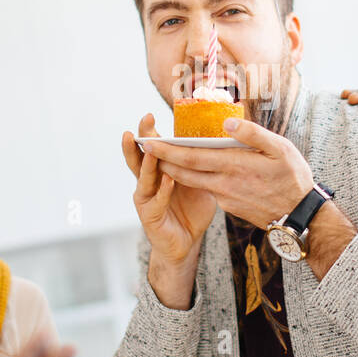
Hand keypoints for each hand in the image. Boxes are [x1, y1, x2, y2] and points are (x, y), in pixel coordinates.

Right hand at [123, 113, 216, 264]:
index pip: (151, 149)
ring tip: (151, 147)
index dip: (149, 132)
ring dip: (148, 162)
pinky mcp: (150, 216)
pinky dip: (162, 190)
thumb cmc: (192, 209)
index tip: (149, 115)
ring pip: (143, 177)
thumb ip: (199, 164)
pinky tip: (168, 180)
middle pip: (140, 158)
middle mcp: (148, 182)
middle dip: (141, 140)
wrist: (186, 242)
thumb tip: (217, 141)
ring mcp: (146, 199)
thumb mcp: (197, 181)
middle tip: (144, 123)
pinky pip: (156, 201)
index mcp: (158, 172)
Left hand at [138, 118, 312, 229]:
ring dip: (175, 170)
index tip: (148, 141)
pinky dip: (196, 178)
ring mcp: (225, 198)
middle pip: (184, 172)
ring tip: (162, 156)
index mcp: (234, 166)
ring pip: (193, 182)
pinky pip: (208, 189)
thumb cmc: (294, 178)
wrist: (301, 216)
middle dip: (162, 160)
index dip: (167, 151)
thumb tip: (227, 123)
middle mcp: (224, 184)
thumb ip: (252, 134)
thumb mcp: (280, 149)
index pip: (191, 157)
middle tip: (145, 147)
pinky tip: (196, 168)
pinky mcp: (230, 207)